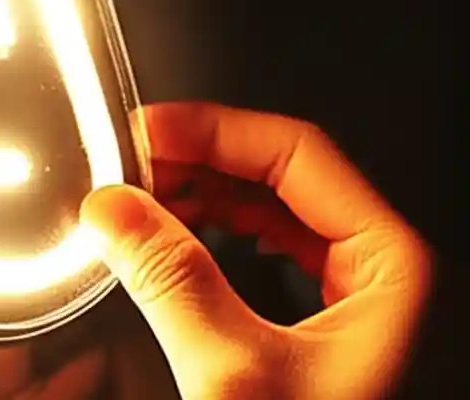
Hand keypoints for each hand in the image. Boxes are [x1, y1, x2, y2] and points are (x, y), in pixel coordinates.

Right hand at [77, 102, 432, 398]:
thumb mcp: (234, 372)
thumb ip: (170, 280)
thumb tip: (115, 210)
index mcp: (388, 266)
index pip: (296, 152)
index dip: (213, 130)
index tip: (147, 133)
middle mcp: (378, 275)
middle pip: (281, 177)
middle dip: (198, 163)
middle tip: (132, 165)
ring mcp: (353, 303)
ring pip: (272, 212)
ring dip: (200, 198)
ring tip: (139, 201)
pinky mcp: (322, 333)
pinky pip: (266, 253)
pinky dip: (212, 236)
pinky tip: (171, 242)